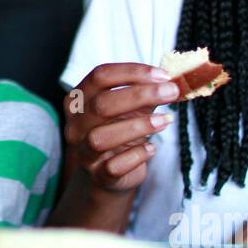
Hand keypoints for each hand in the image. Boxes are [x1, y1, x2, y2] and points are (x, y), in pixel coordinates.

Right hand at [63, 63, 179, 193]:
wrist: (109, 175)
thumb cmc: (119, 132)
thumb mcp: (130, 109)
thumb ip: (145, 94)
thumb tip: (172, 81)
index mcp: (80, 100)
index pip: (99, 76)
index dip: (131, 72)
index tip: (162, 75)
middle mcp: (76, 125)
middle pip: (101, 104)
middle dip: (140, 95)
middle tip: (171, 92)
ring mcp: (84, 152)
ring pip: (101, 138)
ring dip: (138, 126)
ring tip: (165, 121)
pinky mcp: (98, 175)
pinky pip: (113, 167)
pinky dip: (136, 155)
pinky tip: (152, 148)